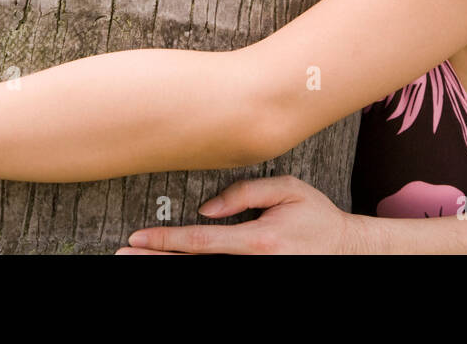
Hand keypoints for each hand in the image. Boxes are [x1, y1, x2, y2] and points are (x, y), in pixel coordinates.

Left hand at [117, 175, 370, 254]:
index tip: (137, 239)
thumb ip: (246, 192)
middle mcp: (252, 265)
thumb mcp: (288, 190)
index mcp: (257, 241)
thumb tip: (206, 207)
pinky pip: (217, 276)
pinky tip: (171, 266)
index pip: (201, 242)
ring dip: (166, 268)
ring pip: (201, 274)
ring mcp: (253, 275)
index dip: (166, 241)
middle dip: (154, 261)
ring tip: (135, 262)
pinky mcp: (255, 276)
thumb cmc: (314, 216)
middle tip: (121, 255)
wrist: (344, 249)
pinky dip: (191, 271)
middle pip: (192, 265)